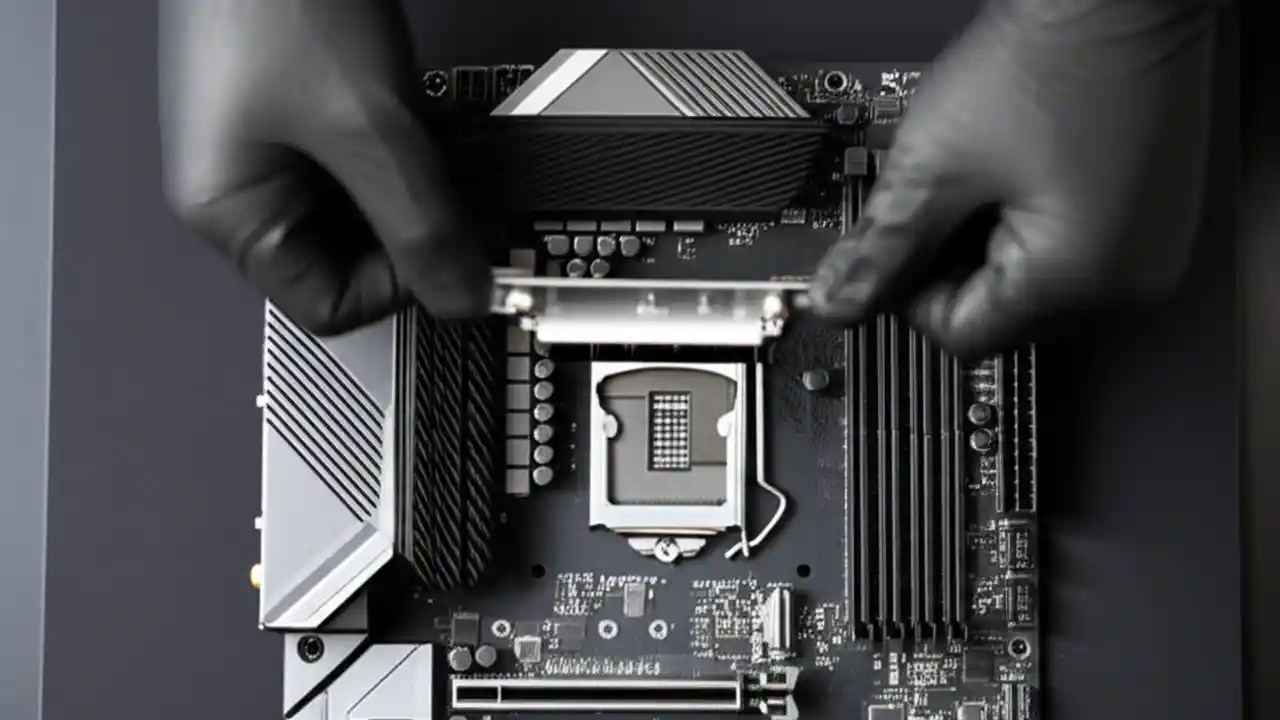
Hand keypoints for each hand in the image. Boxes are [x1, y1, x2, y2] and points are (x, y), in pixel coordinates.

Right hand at [159, 0, 489, 334]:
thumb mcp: (368, 129)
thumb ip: (421, 224)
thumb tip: (463, 295)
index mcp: (230, 210)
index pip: (329, 305)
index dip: (400, 288)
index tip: (452, 256)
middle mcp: (240, 185)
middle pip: (348, 258)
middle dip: (409, 229)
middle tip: (457, 196)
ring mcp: (268, 143)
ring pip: (361, 207)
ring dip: (409, 185)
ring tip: (434, 142)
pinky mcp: (296, 107)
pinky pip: (357, 158)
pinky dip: (397, 148)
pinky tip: (417, 116)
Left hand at [810, 0, 1219, 356]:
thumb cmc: (1050, 56)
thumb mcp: (938, 165)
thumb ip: (882, 246)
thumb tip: (835, 300)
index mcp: (1083, 280)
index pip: (962, 334)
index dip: (910, 291)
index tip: (896, 241)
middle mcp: (1129, 279)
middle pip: (1000, 313)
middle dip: (953, 262)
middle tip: (942, 191)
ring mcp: (1148, 245)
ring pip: (1032, 281)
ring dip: (989, 238)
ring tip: (987, 167)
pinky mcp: (1151, 215)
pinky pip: (1071, 247)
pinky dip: (1030, 219)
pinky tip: (1019, 165)